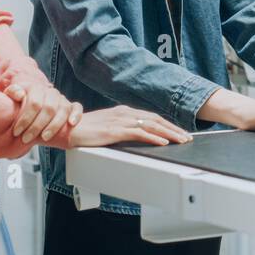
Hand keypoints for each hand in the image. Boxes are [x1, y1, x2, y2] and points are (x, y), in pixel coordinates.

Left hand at [6, 82, 82, 143]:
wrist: (31, 105)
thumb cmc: (19, 103)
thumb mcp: (11, 96)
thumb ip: (12, 93)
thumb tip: (19, 95)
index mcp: (36, 88)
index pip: (34, 103)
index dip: (25, 119)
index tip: (16, 132)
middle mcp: (51, 92)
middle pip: (49, 109)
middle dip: (36, 126)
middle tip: (26, 138)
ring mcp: (62, 99)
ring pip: (63, 110)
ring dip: (54, 125)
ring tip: (45, 138)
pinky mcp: (71, 106)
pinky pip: (77, 108)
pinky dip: (76, 115)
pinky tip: (71, 124)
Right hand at [66, 105, 191, 147]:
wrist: (68, 129)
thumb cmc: (84, 130)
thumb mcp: (107, 128)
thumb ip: (121, 130)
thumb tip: (134, 137)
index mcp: (123, 112)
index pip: (151, 117)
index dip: (167, 124)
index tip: (178, 132)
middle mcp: (125, 113)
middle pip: (156, 120)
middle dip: (173, 129)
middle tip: (187, 137)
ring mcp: (121, 121)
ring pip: (152, 126)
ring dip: (169, 133)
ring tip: (181, 141)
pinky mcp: (116, 130)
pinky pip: (139, 133)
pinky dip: (154, 137)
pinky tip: (163, 142)